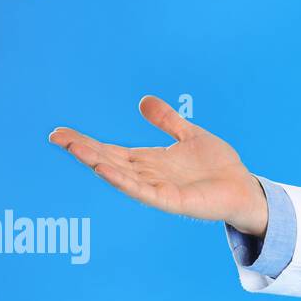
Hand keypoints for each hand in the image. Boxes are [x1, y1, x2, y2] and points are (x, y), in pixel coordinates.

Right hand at [48, 95, 269, 235]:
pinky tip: (106, 170)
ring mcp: (157, 189)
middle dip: (84, 150)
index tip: (60, 132)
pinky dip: (123, 181)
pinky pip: (142, 191)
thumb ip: (167, 120)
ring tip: (76, 149)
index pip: (111, 150)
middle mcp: (148, 175)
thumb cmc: (218, 166)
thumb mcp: (189, 135)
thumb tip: (144, 100)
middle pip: (109, 160)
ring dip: (98, 163)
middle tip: (58, 136)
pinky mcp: (170, 200)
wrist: (243, 187)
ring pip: (121, 175)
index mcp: (150, 161)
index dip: (87, 142)